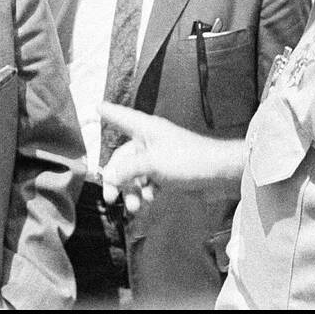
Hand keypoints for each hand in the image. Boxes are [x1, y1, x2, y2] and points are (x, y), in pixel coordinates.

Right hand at [99, 103, 245, 216]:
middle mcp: (149, 141)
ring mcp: (159, 157)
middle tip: (110, 198)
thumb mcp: (152, 163)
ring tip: (135, 207)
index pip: (121, 116)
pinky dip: (145, 193)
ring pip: (135, 174)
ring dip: (132, 191)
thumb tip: (109, 176)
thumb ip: (128, 169)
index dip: (109, 112)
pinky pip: (148, 183)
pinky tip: (149, 203)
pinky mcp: (168, 173)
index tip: (96, 106)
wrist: (218, 174)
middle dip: (116, 178)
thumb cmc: (187, 159)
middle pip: (123, 157)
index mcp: (145, 129)